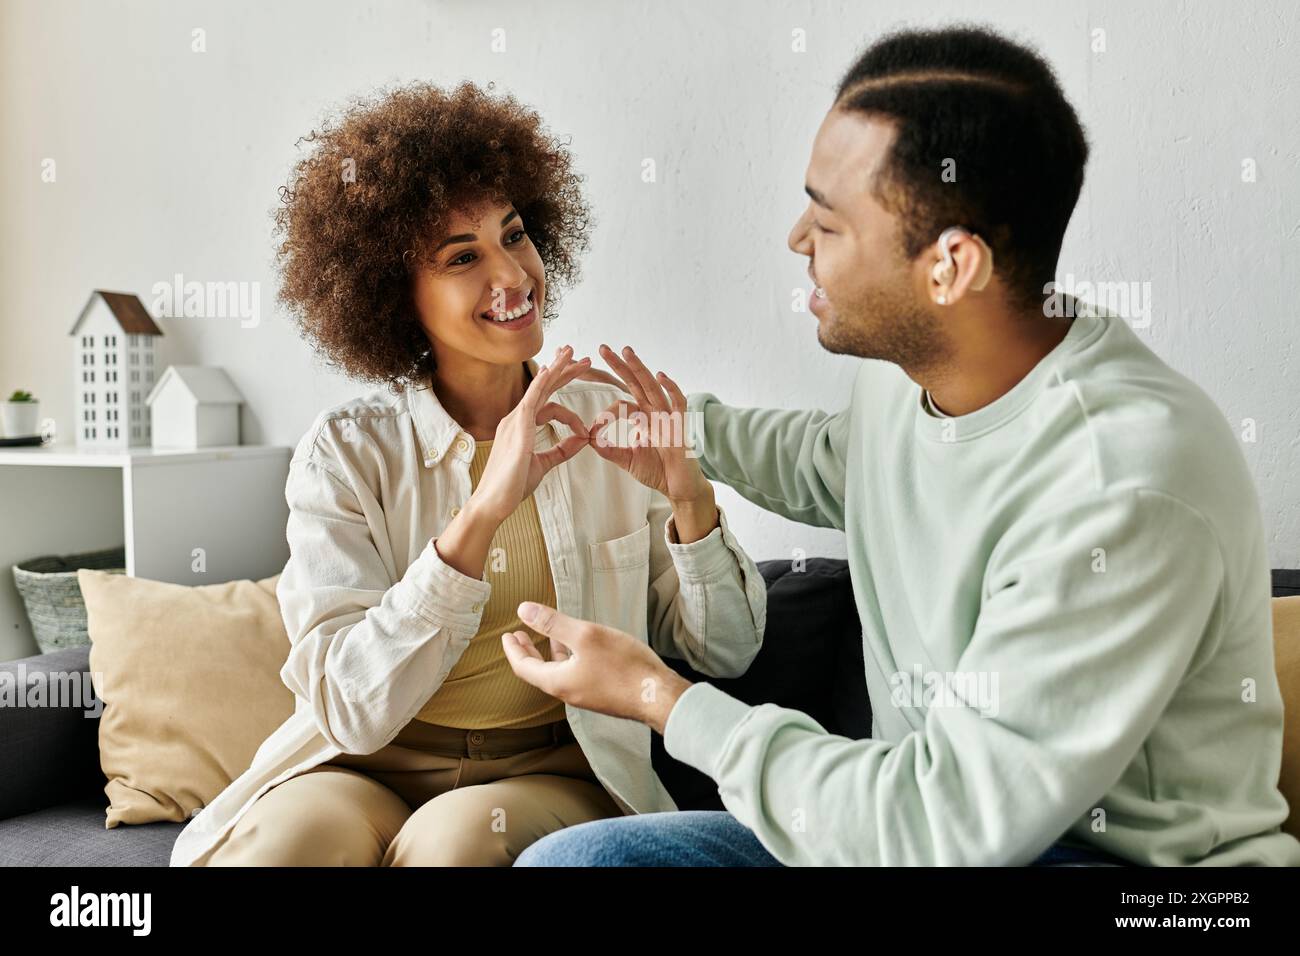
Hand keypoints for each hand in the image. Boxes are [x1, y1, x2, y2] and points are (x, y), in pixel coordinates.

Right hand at [469, 345, 592, 523]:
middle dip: (563, 372)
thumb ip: (562, 450)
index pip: (548, 405)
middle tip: (581, 359)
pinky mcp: (518, 429)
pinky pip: (531, 400)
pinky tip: (551, 370)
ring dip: (558, 370)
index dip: (571, 415)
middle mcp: (516, 419)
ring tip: (574, 354)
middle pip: (543, 388)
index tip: (585, 431)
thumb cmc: (512, 485)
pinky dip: (541, 383)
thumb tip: (582, 439)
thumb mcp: (542, 464)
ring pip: (539, 388)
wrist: (494, 502)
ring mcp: (515, 421)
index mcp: (521, 426)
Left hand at [501, 602, 692, 734]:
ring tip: (545, 636)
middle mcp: (568, 692)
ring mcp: (586, 694)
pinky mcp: (601, 693)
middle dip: (527, 652)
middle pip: (538, 672)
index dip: (513, 650)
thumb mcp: (586, 636)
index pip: (524, 667)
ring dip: (548, 654)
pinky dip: (567, 658)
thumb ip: (553, 623)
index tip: (508, 635)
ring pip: (558, 673)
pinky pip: (575, 674)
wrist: (658, 696)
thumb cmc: (624, 666)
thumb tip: (523, 610)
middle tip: (519, 635)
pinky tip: (579, 647)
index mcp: (558, 681)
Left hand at [588, 345, 715, 524]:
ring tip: (626, 352)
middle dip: (620, 366)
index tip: (592, 429)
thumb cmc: (657, 471)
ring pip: (653, 387)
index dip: (605, 414)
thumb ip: (609, 450)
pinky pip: (678, 403)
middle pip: (636, 383)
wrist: (678, 487)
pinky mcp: (681, 425)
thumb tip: (589, 439)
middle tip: (603, 348)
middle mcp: (655, 412)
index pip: (622, 404)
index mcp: (643, 417)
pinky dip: (671, 389)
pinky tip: (660, 376)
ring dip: (640, 369)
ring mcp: (668, 416)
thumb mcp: (627, 460)